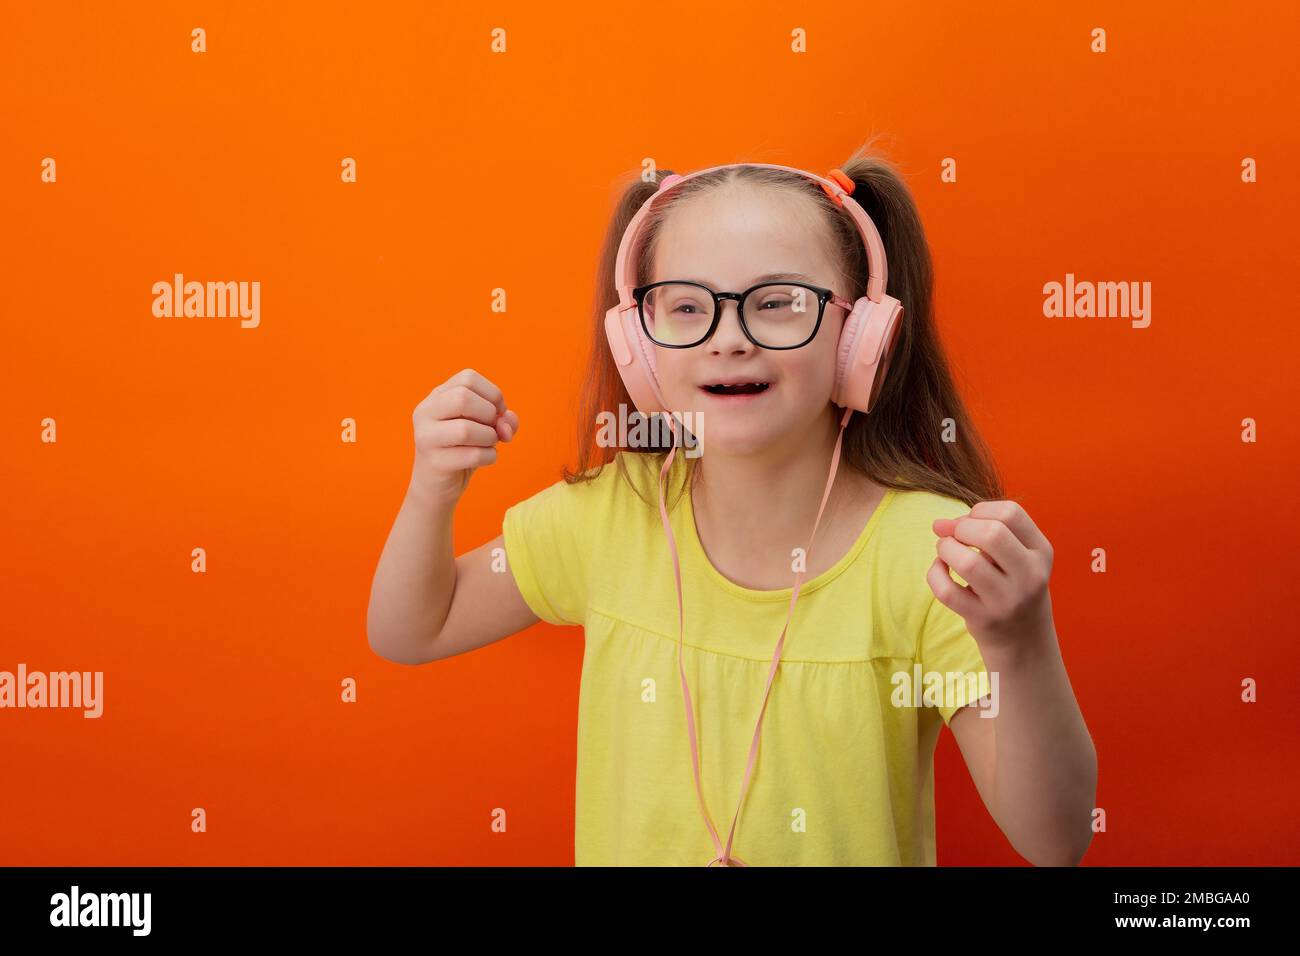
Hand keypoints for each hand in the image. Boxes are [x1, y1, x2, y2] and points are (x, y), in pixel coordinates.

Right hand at [410, 368, 519, 507]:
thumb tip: (507, 424)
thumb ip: (503, 419)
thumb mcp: (485, 427)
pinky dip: (489, 456)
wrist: (438, 486)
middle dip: (489, 414)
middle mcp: (425, 412)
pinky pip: (472, 455)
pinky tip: (484, 459)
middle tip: (492, 429)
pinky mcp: (434, 462)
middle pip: (463, 398)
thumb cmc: (463, 449)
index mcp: (437, 396)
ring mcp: (425, 437)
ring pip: (466, 429)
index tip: (497, 413)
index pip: (468, 378)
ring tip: (488, 445)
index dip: (493, 394)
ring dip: (490, 438)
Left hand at [926, 500, 1055, 652]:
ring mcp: (1007, 601)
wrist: (1024, 639)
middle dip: (962, 528)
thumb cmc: (1011, 584)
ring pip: (968, 563)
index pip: (1010, 513)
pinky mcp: (984, 620)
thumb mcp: (1014, 555)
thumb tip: (939, 524)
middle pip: (992, 534)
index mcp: (1041, 551)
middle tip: (954, 537)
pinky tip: (940, 570)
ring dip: (946, 549)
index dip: (980, 510)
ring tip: (945, 552)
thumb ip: (981, 530)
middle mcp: (1030, 576)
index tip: (969, 522)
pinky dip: (935, 574)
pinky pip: (947, 591)